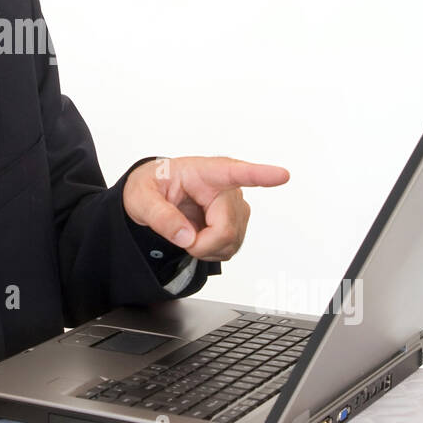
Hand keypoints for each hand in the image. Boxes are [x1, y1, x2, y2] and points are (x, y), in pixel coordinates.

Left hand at [123, 155, 289, 261]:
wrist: (153, 193)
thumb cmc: (149, 187)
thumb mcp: (141, 199)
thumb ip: (161, 217)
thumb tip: (187, 237)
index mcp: (205, 172)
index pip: (235, 172)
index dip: (261, 175)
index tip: (282, 175)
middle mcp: (227, 187)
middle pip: (227, 228)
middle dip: (201, 244)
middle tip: (180, 237)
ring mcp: (235, 206)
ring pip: (231, 242)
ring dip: (205, 248)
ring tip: (187, 231)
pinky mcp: (237, 221)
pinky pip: (230, 248)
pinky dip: (211, 251)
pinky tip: (200, 236)